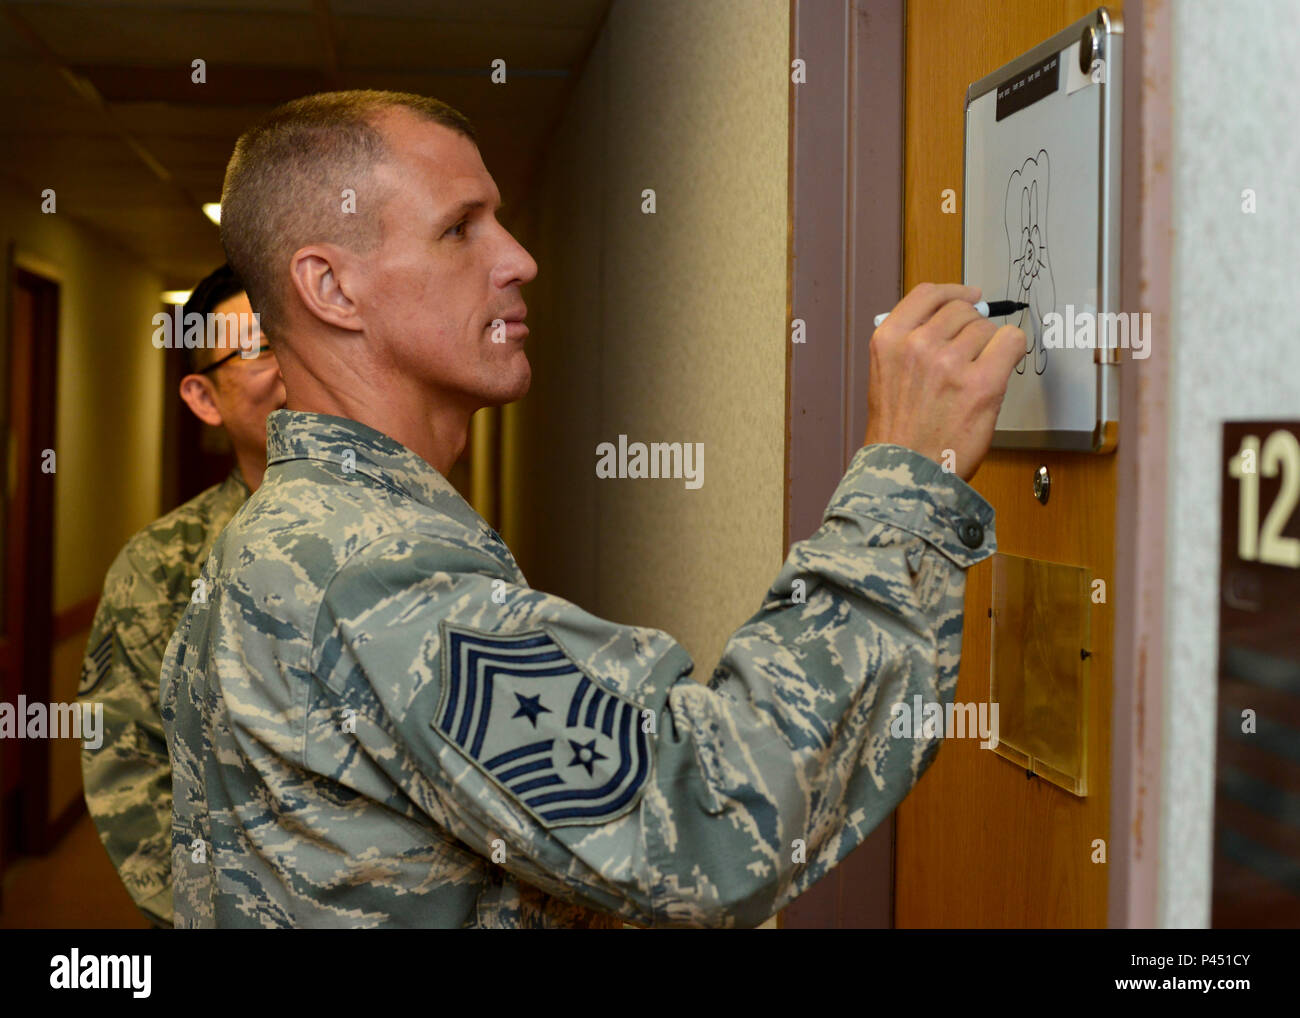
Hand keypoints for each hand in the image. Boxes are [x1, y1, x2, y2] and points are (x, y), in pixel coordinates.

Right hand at [863, 282, 1024, 480]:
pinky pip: (1010, 343)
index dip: (954, 293)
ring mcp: (950, 363)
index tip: (969, 296)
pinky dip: (1011, 350)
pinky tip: (1000, 368)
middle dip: (972, 328)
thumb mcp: (886, 377)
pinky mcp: (981, 383)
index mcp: (889, 340)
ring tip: (976, 375)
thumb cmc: (899, 433)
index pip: (928, 295)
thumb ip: (911, 344)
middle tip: (971, 354)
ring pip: (986, 328)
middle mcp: (918, 345)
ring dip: (988, 346)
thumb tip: (955, 320)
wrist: (906, 474)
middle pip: (962, 310)